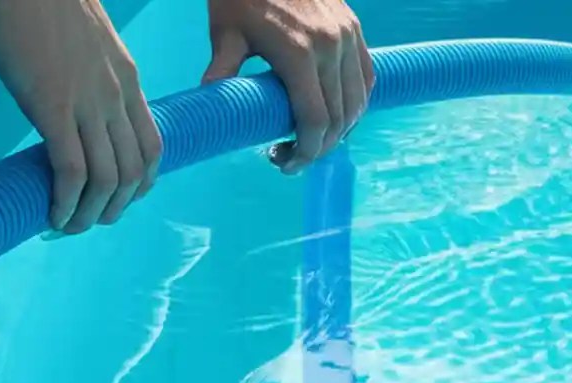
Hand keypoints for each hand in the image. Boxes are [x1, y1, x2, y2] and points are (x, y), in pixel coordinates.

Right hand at [0, 0, 161, 232]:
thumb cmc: (47, 9)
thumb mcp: (91, 49)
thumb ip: (97, 81)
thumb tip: (81, 111)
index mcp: (128, 84)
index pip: (152, 147)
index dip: (142, 184)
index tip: (122, 200)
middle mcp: (116, 98)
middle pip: (132, 172)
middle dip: (115, 208)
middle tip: (90, 222)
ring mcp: (87, 104)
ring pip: (106, 179)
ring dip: (90, 215)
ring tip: (68, 226)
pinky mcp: (53, 107)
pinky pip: (71, 169)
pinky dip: (66, 201)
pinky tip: (52, 213)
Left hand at [203, 0, 373, 173]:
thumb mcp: (225, 33)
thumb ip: (221, 71)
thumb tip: (205, 106)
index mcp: (297, 53)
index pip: (315, 120)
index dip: (306, 152)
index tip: (286, 163)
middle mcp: (329, 47)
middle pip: (339, 119)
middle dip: (320, 148)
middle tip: (292, 157)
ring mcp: (347, 37)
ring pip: (357, 102)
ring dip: (340, 130)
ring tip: (312, 139)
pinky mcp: (354, 30)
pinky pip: (366, 78)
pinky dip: (355, 103)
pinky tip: (335, 114)